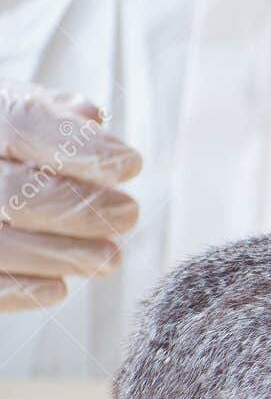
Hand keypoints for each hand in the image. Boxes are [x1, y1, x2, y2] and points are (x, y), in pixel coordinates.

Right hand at [0, 81, 140, 310]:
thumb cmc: (3, 142)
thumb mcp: (17, 108)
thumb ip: (54, 114)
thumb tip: (90, 119)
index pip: (25, 124)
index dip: (80, 149)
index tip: (130, 165)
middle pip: (12, 193)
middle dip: (78, 209)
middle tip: (127, 214)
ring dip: (61, 254)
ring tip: (108, 257)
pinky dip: (21, 289)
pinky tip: (57, 287)